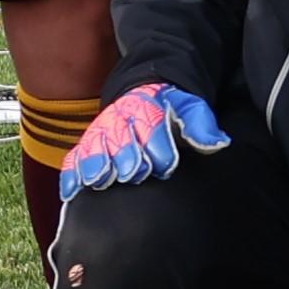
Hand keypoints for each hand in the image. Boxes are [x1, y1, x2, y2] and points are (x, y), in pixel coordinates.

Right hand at [64, 80, 228, 192]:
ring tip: (100, 179)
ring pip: (94, 147)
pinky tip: (71, 191)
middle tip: (133, 173)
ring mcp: (100, 132)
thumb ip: (201, 127)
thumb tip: (217, 143)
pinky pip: (75, 159)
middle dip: (126, 154)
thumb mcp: (190, 109)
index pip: (150, 125)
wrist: (143, 97)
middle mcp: (119, 118)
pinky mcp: (87, 147)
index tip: (165, 164)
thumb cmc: (169, 111)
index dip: (157, 144)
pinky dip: (72, 174)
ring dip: (96, 162)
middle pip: (120, 137)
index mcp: (146, 107)